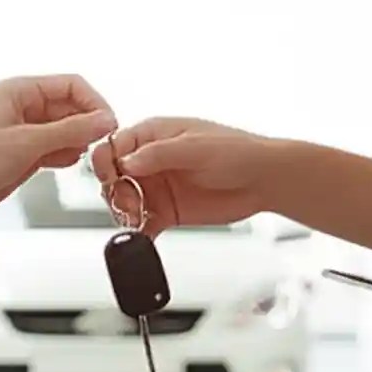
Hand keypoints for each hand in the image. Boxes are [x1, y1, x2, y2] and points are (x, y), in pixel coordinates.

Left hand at [0, 75, 116, 221]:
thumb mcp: (26, 143)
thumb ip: (70, 130)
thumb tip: (104, 120)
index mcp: (19, 91)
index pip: (71, 85)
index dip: (94, 102)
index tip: (108, 124)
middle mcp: (23, 107)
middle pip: (72, 107)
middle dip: (88, 124)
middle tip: (101, 144)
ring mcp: (25, 131)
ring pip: (66, 129)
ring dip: (79, 141)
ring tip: (81, 156)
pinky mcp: (24, 153)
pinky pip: (57, 148)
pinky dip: (66, 155)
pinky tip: (66, 164)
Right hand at [90, 117, 278, 234]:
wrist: (264, 180)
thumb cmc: (237, 151)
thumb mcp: (196, 147)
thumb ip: (159, 154)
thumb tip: (126, 161)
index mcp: (153, 136)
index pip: (113, 147)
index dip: (107, 163)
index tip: (113, 179)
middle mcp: (151, 161)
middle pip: (113, 177)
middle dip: (115, 192)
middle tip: (130, 205)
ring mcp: (158, 187)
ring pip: (123, 202)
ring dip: (124, 213)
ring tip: (137, 220)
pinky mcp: (167, 212)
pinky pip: (143, 224)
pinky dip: (138, 232)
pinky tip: (142, 236)